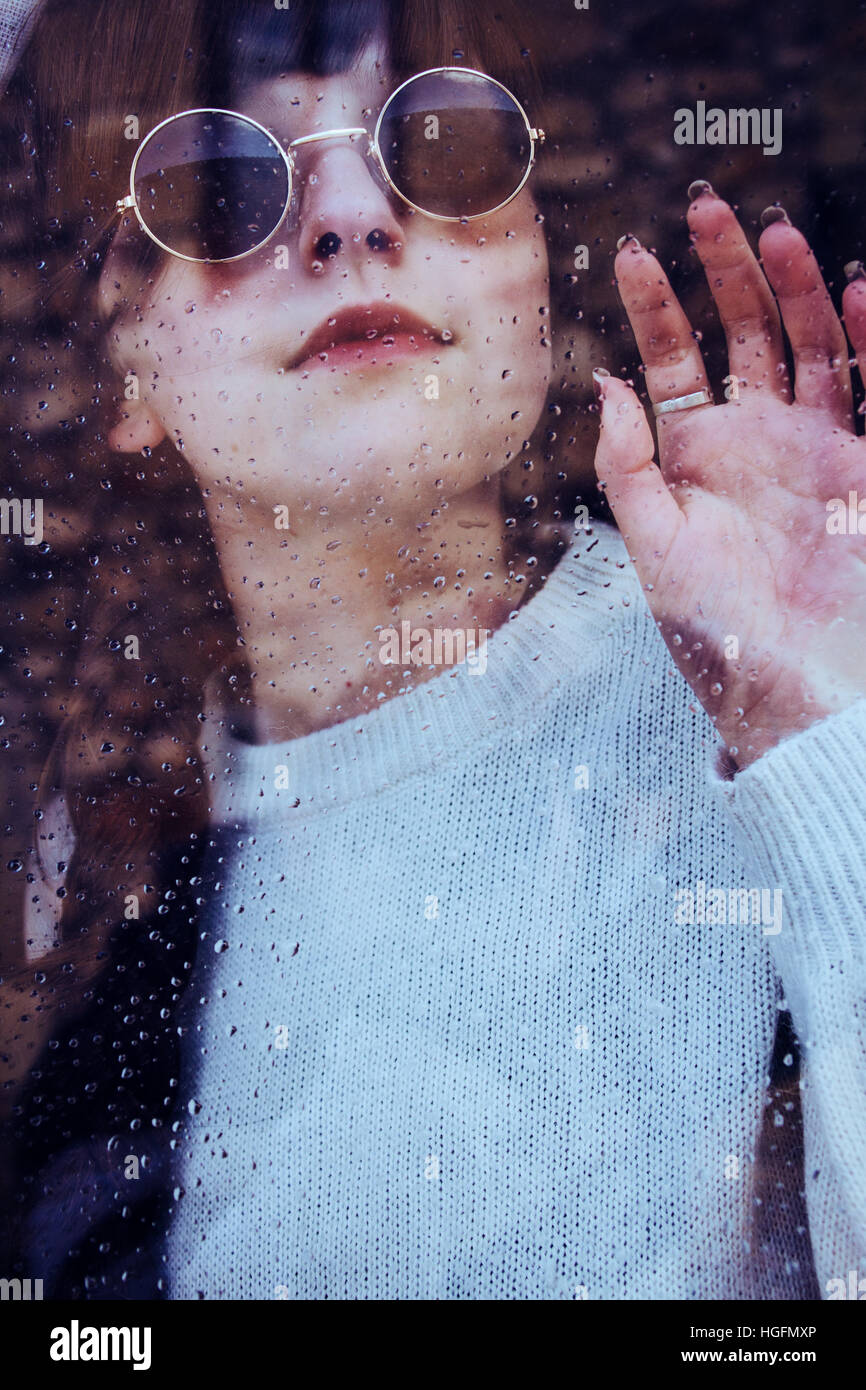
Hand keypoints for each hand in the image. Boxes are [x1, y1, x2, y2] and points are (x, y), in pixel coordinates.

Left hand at [593, 184, 865, 768]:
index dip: (654, 306)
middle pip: (743, 332)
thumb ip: (628, 464)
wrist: (794, 683)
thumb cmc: (716, 627)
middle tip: (706, 205)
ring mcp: (815, 443)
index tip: (632, 252)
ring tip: (771, 230)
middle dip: (725, 270)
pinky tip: (855, 286)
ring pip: (807, 343)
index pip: (673, 360)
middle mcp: (756, 438)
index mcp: (697, 454)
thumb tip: (604, 382)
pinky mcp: (863, 463)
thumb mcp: (654, 545)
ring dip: (791, 286)